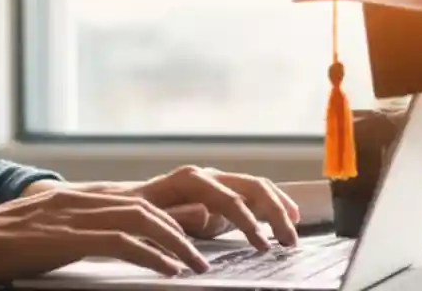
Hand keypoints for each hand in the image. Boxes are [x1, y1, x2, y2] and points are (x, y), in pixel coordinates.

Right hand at [0, 186, 211, 287]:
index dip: (166, 218)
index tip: (189, 239)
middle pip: (145, 207)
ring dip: (176, 243)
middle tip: (203, 255)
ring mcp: (72, 215)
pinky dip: (151, 255)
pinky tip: (168, 271)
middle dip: (180, 230)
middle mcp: (78, 199)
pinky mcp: (67, 237)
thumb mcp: (38, 237)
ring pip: (141, 220)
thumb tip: (94, 249)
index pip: (131, 201)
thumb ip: (69, 236)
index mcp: (72, 198)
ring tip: (195, 266)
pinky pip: (122, 242)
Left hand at [125, 166, 300, 248]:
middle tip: (288, 241)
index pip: (229, 198)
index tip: (262, 244)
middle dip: (274, 212)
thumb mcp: (151, 216)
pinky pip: (254, 196)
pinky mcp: (223, 195)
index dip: (248, 221)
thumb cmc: (137, 213)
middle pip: (252, 186)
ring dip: (279, 208)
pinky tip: (289, 219)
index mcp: (191, 179)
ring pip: (258, 187)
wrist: (128, 204)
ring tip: (293, 234)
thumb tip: (207, 211)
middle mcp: (209, 176)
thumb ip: (178, 214)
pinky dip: (274, 206)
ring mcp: (218, 183)